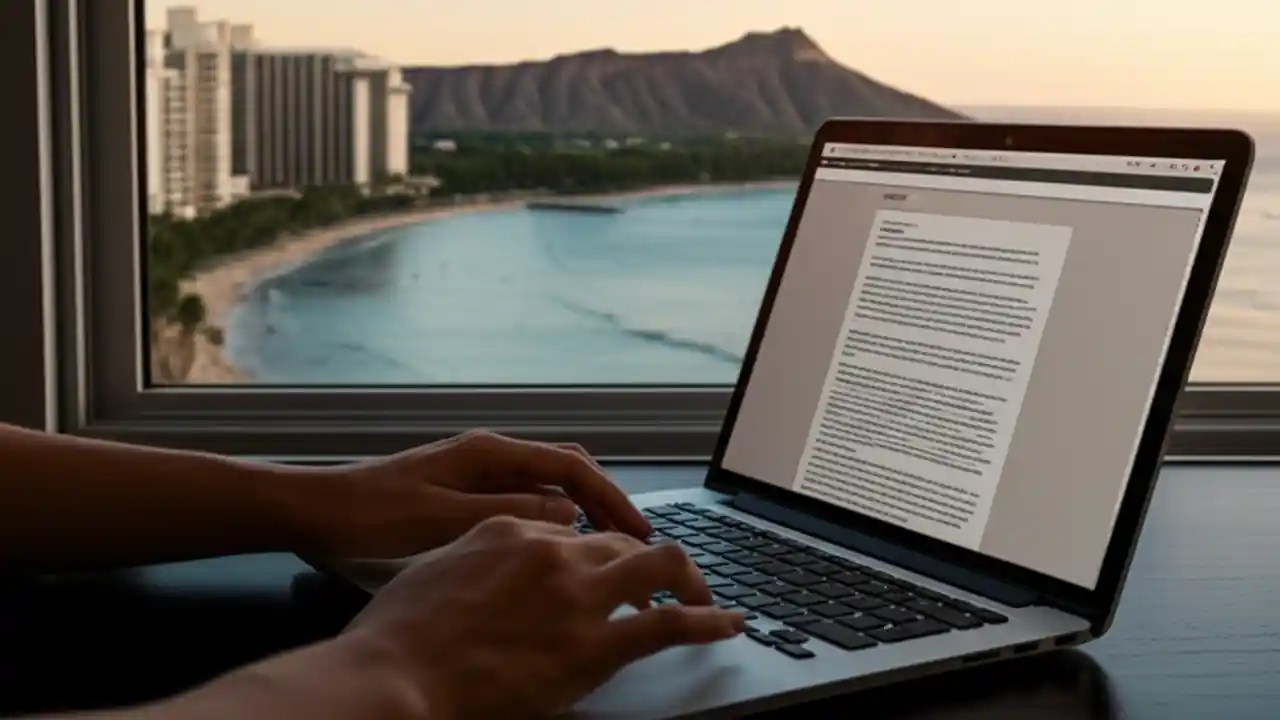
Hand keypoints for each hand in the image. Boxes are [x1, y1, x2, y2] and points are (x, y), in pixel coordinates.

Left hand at [293, 430, 649, 558]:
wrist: (319, 507)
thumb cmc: (372, 512)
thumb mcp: (442, 518)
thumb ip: (507, 514)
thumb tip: (567, 514)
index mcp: (489, 451)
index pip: (571, 467)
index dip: (611, 498)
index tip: (638, 530)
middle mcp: (490, 453)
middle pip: (568, 469)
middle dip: (606, 501)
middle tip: (634, 541)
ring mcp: (479, 470)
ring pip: (550, 484)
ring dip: (583, 511)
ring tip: (608, 547)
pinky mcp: (467, 489)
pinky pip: (526, 498)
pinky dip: (553, 518)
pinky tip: (558, 547)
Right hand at [341, 516, 746, 719]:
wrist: (393, 676)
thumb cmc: (397, 636)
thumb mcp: (432, 571)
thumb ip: (476, 558)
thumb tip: (495, 568)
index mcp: (510, 528)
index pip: (573, 529)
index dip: (597, 550)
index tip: (608, 567)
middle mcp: (552, 550)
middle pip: (622, 542)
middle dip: (649, 562)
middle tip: (666, 584)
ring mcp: (577, 593)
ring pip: (661, 565)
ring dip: (692, 580)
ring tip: (709, 599)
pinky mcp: (594, 643)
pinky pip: (671, 621)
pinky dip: (711, 620)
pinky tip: (730, 624)